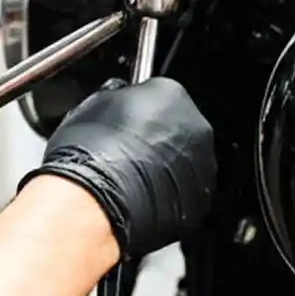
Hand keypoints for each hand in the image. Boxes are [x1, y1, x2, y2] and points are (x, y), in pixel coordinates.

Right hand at [20, 78, 215, 258]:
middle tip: (130, 153)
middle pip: (179, 128)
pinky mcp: (200, 199)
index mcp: (172, 94)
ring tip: (134, 179)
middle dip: (160, 139)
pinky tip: (143, 198)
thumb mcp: (95, 104)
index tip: (128, 123)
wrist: (94, 201)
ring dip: (167, 167)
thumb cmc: (91, 153)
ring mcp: (202, 165)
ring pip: (185, 161)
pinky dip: (170, 195)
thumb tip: (119, 99)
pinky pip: (186, 192)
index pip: (161, 95)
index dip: (142, 111)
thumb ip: (118, 96)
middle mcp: (195, 127)